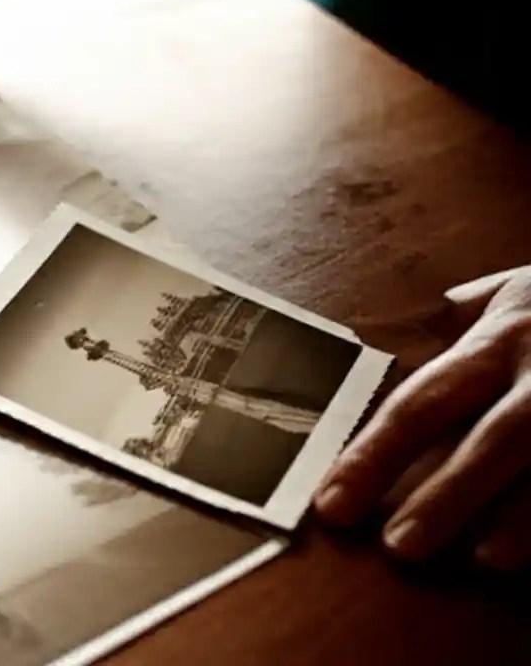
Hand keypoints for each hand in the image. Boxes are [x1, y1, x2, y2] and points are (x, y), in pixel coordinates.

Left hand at [316, 266, 530, 569]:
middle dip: (445, 494)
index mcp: (501, 339)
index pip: (422, 402)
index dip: (374, 455)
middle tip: (398, 547)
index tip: (332, 504)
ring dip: (524, 515)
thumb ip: (468, 312)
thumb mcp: (525, 285)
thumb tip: (418, 321)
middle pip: (492, 438)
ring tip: (482, 558)